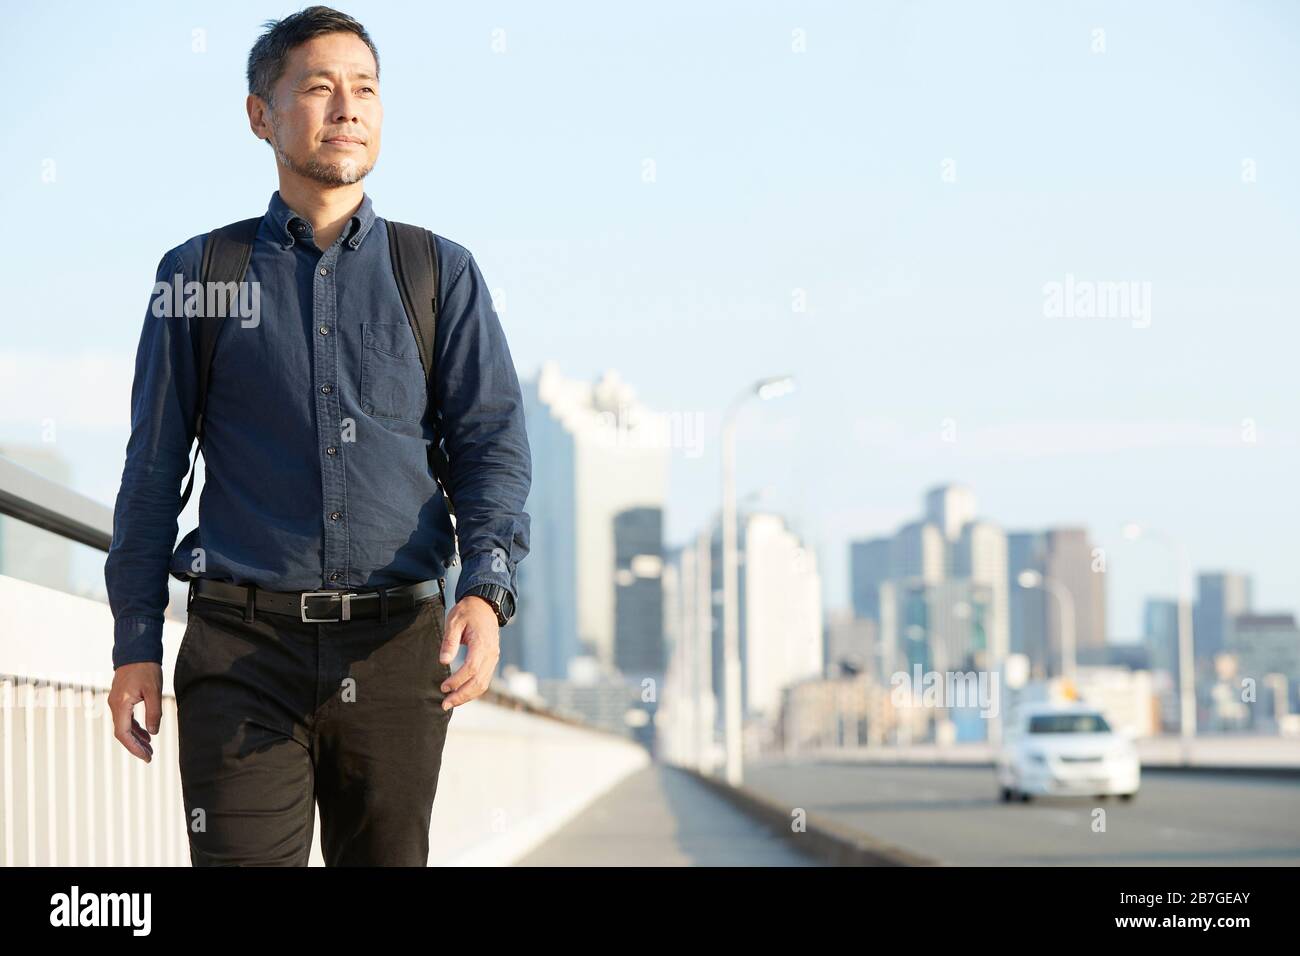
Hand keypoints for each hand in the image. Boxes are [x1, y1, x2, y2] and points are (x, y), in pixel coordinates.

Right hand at [108, 662, 162, 761]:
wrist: (136, 651)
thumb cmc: (146, 669)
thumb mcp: (154, 691)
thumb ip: (153, 712)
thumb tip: (153, 733)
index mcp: (120, 705)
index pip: (123, 733)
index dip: (134, 747)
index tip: (146, 756)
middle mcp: (114, 706)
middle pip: (122, 733)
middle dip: (135, 746)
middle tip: (149, 757)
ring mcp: (116, 702)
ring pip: (124, 726)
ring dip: (136, 738)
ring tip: (150, 748)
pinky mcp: (121, 699)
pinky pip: (126, 718)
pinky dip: (135, 728)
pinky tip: (146, 733)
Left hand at [439, 595, 500, 709]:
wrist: (485, 605)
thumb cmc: (468, 612)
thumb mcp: (454, 621)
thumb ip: (449, 641)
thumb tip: (444, 661)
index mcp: (482, 643)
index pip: (471, 668)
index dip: (457, 680)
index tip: (443, 686)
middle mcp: (491, 653)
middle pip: (479, 681)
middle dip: (462, 695)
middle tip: (445, 704)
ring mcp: (493, 658)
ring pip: (484, 684)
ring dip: (468, 696)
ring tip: (451, 702)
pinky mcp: (491, 660)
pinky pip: (485, 680)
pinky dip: (473, 690)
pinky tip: (461, 694)